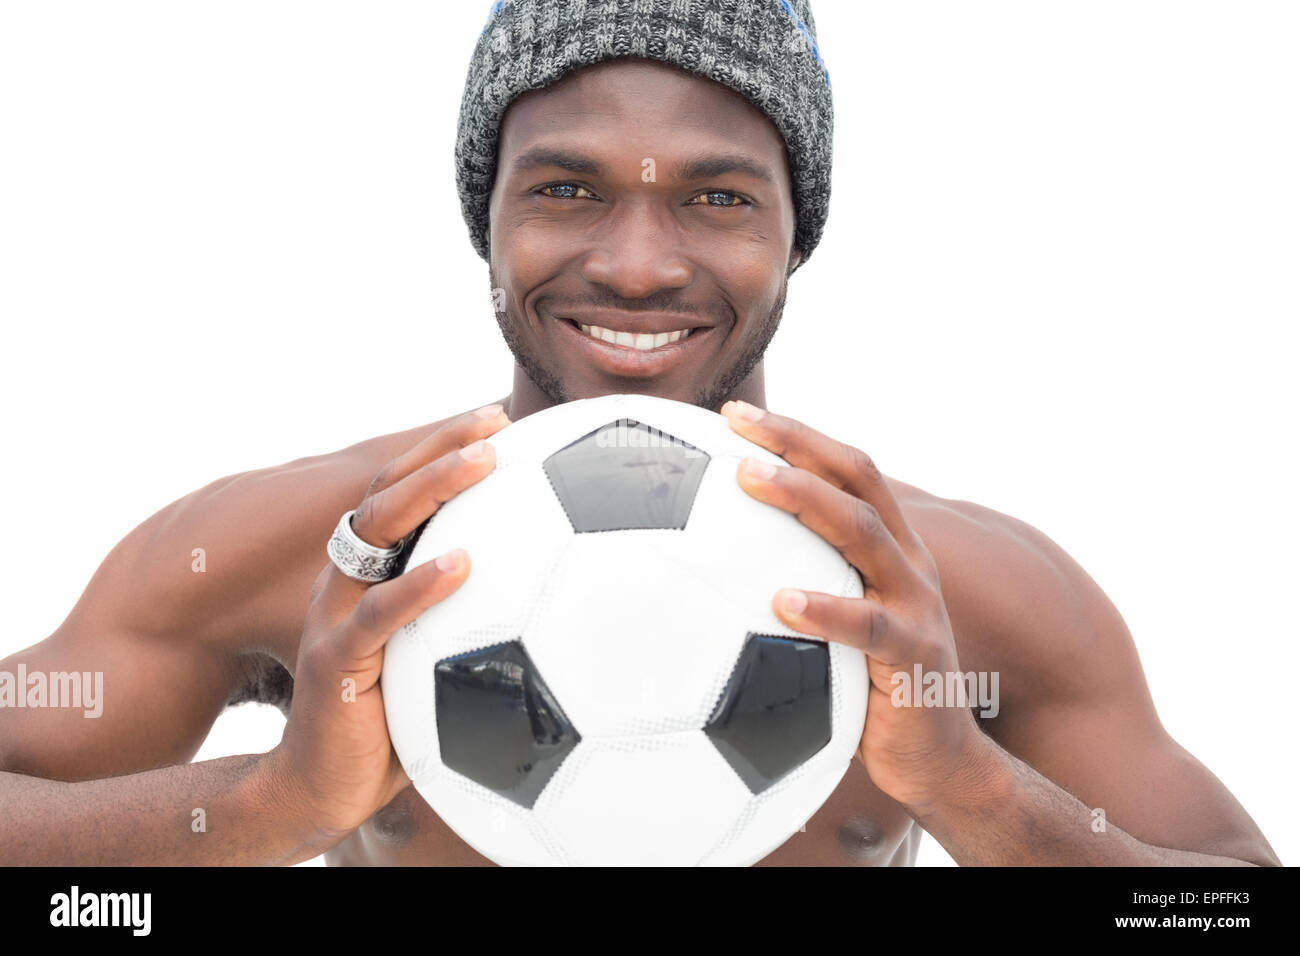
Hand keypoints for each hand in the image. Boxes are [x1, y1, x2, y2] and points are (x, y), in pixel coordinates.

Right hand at [265, 403, 508, 846]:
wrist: (322, 787)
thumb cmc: (393, 720)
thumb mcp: (434, 658)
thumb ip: (471, 621)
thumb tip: (553, 604)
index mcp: (369, 574)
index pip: (402, 494)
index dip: (442, 451)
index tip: (498, 420)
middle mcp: (347, 581)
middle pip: (388, 493)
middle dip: (440, 450)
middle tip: (495, 423)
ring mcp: (336, 616)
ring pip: (378, 533)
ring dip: (433, 490)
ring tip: (484, 462)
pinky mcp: (336, 662)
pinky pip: (378, 616)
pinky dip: (419, 585)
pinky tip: (464, 565)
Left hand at [720, 400, 991, 815]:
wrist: (939, 761)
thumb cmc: (871, 688)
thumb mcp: (841, 623)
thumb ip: (805, 584)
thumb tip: (719, 564)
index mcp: (890, 549)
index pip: (847, 470)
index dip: (796, 435)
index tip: (734, 414)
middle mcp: (908, 563)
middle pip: (856, 481)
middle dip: (796, 444)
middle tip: (737, 427)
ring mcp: (917, 606)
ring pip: (864, 533)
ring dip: (806, 500)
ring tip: (752, 479)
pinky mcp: (915, 657)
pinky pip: (869, 628)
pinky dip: (826, 610)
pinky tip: (780, 601)